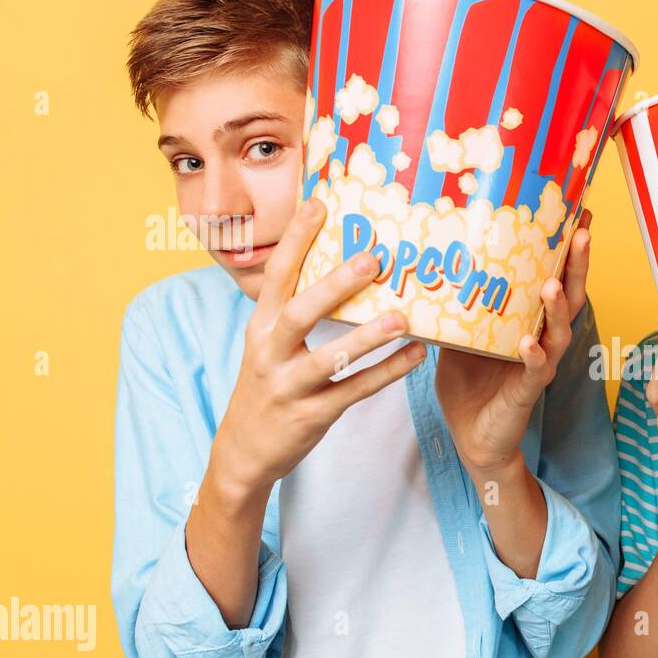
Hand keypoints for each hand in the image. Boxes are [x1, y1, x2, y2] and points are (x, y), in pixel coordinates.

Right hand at [213, 196, 427, 495]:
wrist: (242, 453)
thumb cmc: (267, 387)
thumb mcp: (267, 346)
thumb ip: (291, 311)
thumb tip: (335, 268)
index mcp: (260, 328)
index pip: (276, 276)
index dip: (295, 240)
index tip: (317, 204)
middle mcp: (270, 353)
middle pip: (299, 312)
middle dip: (335, 284)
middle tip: (373, 258)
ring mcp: (290, 387)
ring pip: (329, 358)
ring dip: (366, 337)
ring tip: (401, 316)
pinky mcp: (311, 416)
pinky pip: (354, 392)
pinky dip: (386, 374)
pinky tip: (414, 356)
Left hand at [435, 209, 592, 479]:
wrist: (471, 437)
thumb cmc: (469, 385)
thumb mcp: (456, 335)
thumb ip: (456, 303)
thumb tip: (431, 260)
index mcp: (529, 320)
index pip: (554, 277)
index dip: (566, 249)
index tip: (577, 213)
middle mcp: (541, 338)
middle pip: (569, 296)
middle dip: (576, 265)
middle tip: (581, 233)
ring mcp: (538, 366)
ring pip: (558, 332)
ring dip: (558, 307)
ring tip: (551, 284)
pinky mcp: (526, 392)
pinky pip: (535, 372)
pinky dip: (534, 356)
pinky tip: (529, 343)